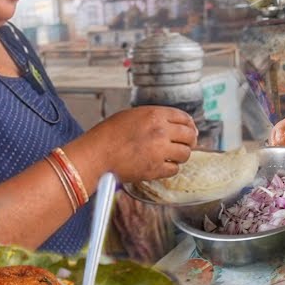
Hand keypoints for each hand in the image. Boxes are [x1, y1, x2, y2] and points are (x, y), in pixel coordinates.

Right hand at [78, 106, 196, 183]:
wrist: (95, 155)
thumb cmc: (108, 136)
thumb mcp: (132, 116)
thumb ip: (154, 118)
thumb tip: (175, 124)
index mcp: (154, 115)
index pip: (184, 118)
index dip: (189, 125)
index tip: (190, 130)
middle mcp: (160, 131)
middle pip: (190, 136)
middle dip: (190, 141)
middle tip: (186, 145)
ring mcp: (159, 151)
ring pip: (185, 154)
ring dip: (180, 155)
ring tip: (171, 156)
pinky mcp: (155, 169)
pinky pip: (174, 169)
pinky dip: (170, 168)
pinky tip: (161, 165)